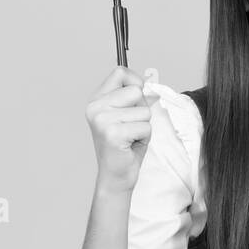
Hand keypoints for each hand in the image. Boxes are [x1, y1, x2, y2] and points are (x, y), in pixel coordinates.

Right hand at [86, 66, 156, 194]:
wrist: (116, 176)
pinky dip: (144, 138)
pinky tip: (130, 145)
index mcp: (96, 99)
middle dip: (142, 110)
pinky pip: (145, 126)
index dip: (135, 82)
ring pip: (144, 111)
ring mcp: (102, 120)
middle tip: (131, 126)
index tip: (136, 99)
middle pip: (135, 90)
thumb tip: (152, 81)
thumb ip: (136, 97)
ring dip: (143, 126)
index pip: (120, 72)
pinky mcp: (113, 134)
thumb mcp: (129, 115)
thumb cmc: (124, 146)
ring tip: (130, 137)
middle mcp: (95, 107)